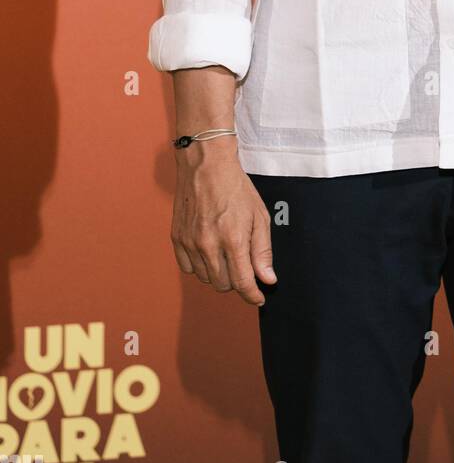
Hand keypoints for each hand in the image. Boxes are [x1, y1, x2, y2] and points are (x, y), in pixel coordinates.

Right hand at [171, 142, 277, 305]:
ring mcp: (190, 242)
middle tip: (243, 265)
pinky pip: (188, 269)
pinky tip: (208, 251)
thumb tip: (267, 279)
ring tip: (226, 253)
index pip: (242, 282)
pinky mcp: (177, 239)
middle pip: (223, 284)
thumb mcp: (259, 216)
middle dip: (237, 281)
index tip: (259, 297)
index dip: (253, 295)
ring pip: (206, 278)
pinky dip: (200, 266)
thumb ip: (262, 251)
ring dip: (219, 273)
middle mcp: (209, 244)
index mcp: (233, 239)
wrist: (206, 165)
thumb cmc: (236, 188)